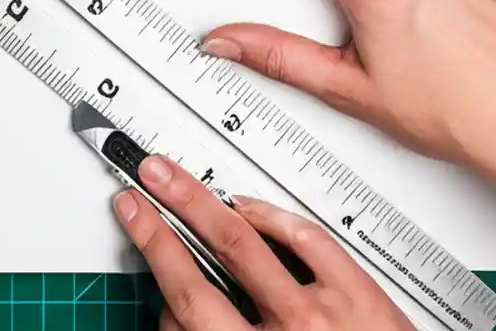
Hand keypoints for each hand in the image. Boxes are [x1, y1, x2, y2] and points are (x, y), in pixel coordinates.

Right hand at [114, 154, 411, 329]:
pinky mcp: (359, 295)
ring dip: (207, 202)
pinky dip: (276, 217)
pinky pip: (310, 241)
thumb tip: (176, 316)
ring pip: (251, 241)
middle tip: (149, 180)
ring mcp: (322, 311)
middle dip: (170, 211)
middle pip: (211, 256)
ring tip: (184, 179)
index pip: (185, 298)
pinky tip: (251, 205)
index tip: (136, 217)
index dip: (154, 248)